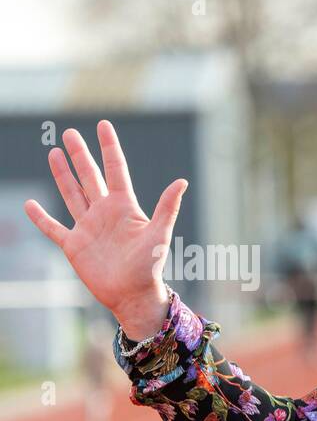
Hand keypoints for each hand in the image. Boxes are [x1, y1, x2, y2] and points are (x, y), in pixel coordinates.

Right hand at [23, 120, 187, 327]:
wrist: (132, 296)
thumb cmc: (149, 266)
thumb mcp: (159, 234)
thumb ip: (167, 207)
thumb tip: (182, 181)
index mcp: (124, 207)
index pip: (116, 169)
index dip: (109, 147)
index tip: (103, 125)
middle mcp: (105, 213)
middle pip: (90, 177)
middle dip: (80, 155)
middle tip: (69, 133)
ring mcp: (88, 227)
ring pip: (72, 194)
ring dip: (62, 175)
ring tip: (54, 153)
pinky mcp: (74, 245)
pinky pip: (53, 227)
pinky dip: (40, 217)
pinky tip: (30, 204)